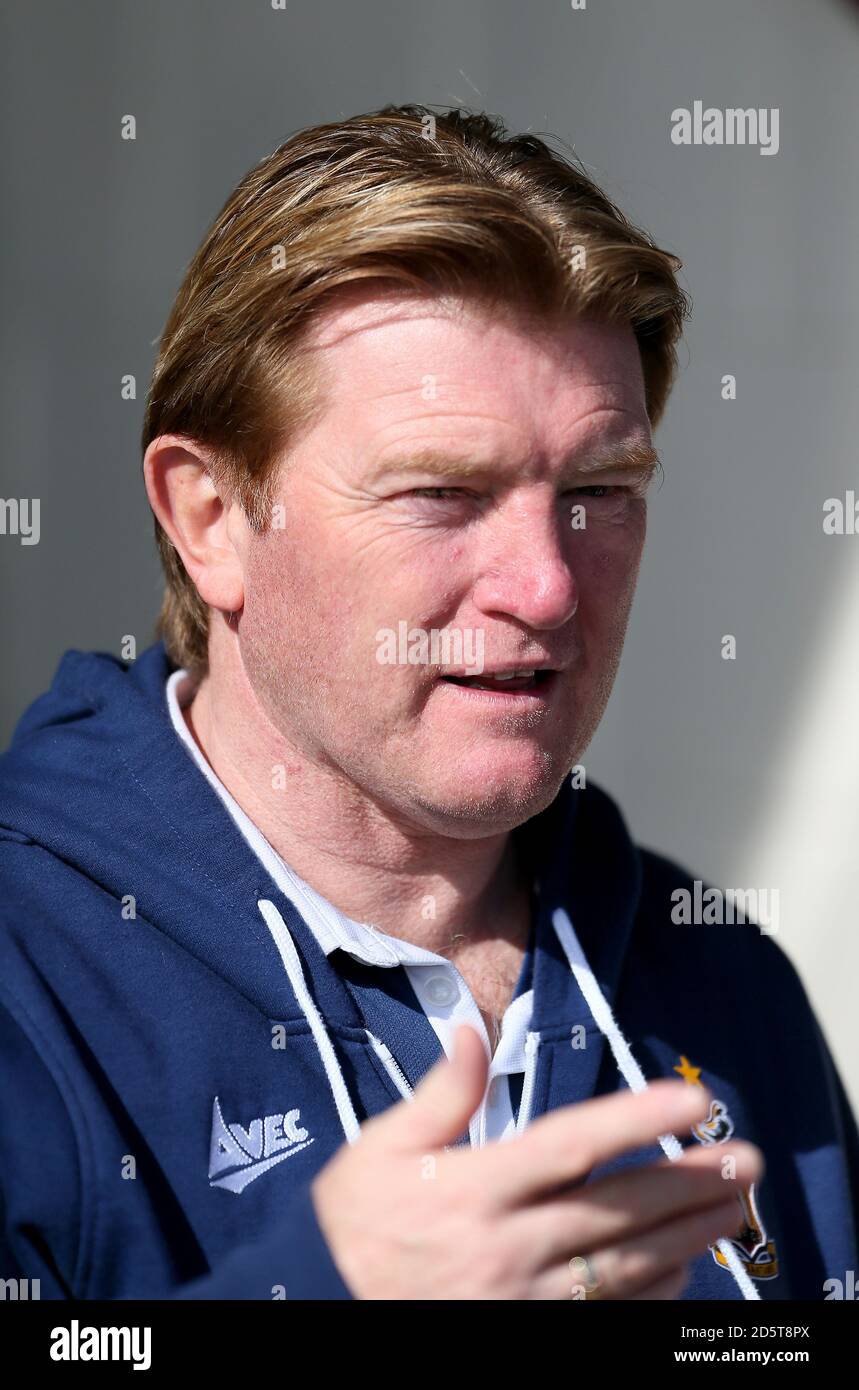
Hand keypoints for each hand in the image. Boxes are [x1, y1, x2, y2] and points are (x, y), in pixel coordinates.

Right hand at [310, 1023, 762, 1298]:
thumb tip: (472, 1032)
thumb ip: (440, 1094)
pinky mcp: (528, 1332)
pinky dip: (652, 1293)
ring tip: (733, 1208)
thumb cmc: (352, 1222)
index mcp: (474, 1189)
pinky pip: (605, 1316)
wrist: (320, 1306)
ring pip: (624, 1266)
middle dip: (686, 1183)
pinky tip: (685, 1269)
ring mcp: (523, 1299)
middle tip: (744, 1160)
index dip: (634, 1122)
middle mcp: (508, 1245)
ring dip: (688, 1237)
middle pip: (616, 1210)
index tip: (686, 1101)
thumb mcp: (381, 1147)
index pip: (570, 1146)